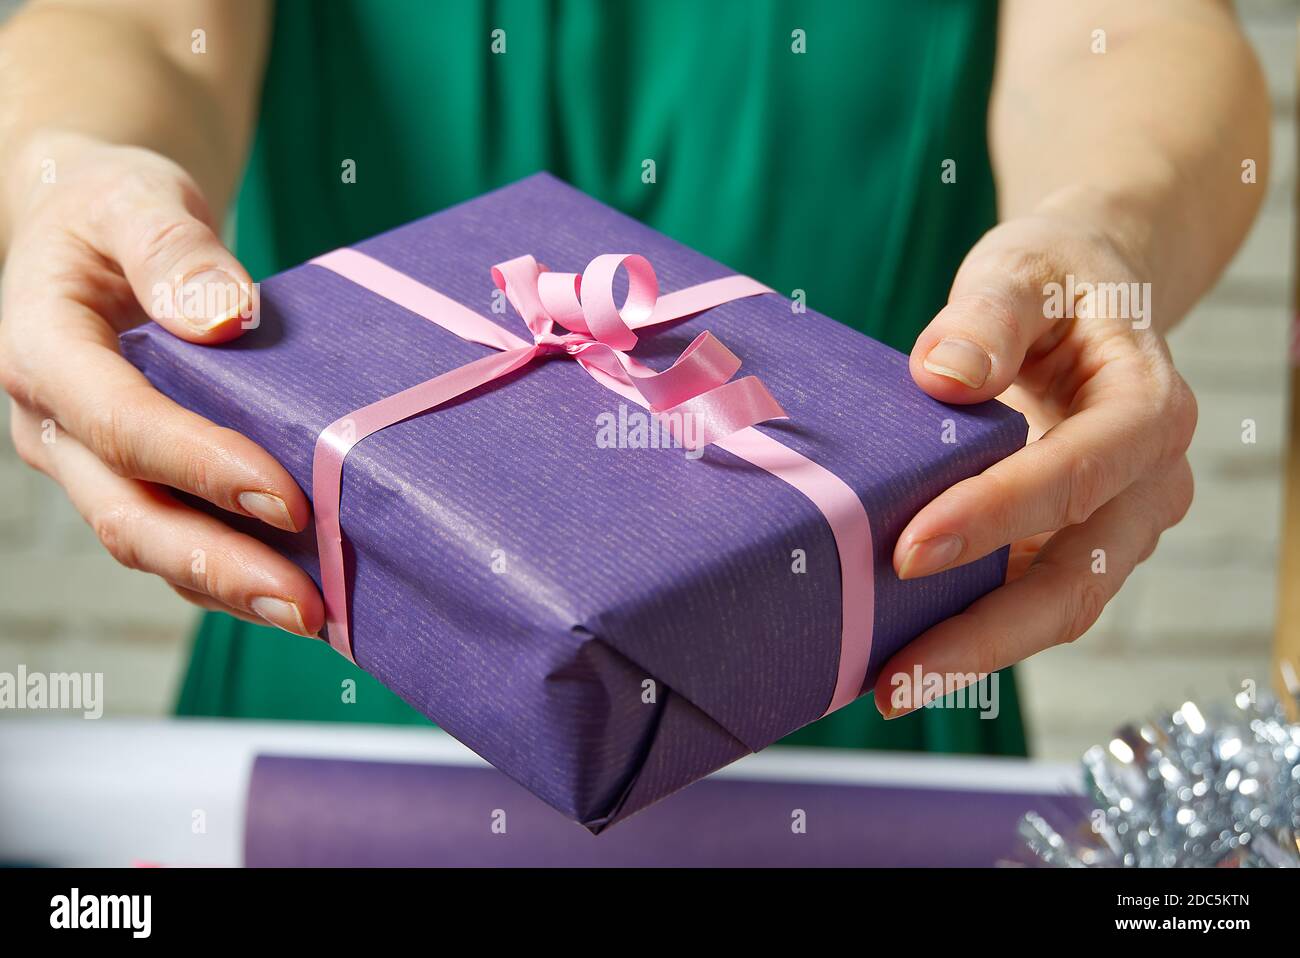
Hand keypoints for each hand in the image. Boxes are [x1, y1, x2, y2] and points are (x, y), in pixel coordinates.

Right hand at [0, 131, 323, 635]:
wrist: (93, 230)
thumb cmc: (115, 210)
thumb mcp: (138, 199)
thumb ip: (174, 252)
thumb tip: (222, 316)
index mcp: (44, 351)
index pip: (119, 422)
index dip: (199, 465)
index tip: (284, 497)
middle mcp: (56, 426)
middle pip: (129, 514)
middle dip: (219, 565)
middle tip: (307, 603)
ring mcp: (90, 464)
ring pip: (151, 544)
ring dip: (230, 587)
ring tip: (316, 616)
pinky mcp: (130, 480)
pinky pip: (175, 537)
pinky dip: (232, 572)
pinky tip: (299, 592)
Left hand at [875, 209, 1195, 717]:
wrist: (1086, 296)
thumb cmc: (1056, 281)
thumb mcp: (1024, 270)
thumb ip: (989, 316)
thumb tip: (946, 377)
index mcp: (1148, 408)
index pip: (1078, 475)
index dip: (998, 517)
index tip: (911, 549)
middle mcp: (1145, 483)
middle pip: (1077, 578)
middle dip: (985, 635)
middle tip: (895, 677)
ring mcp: (1113, 524)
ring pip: (1055, 608)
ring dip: (974, 654)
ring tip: (887, 688)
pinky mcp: (1072, 544)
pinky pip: (1027, 600)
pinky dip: (969, 632)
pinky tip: (900, 655)